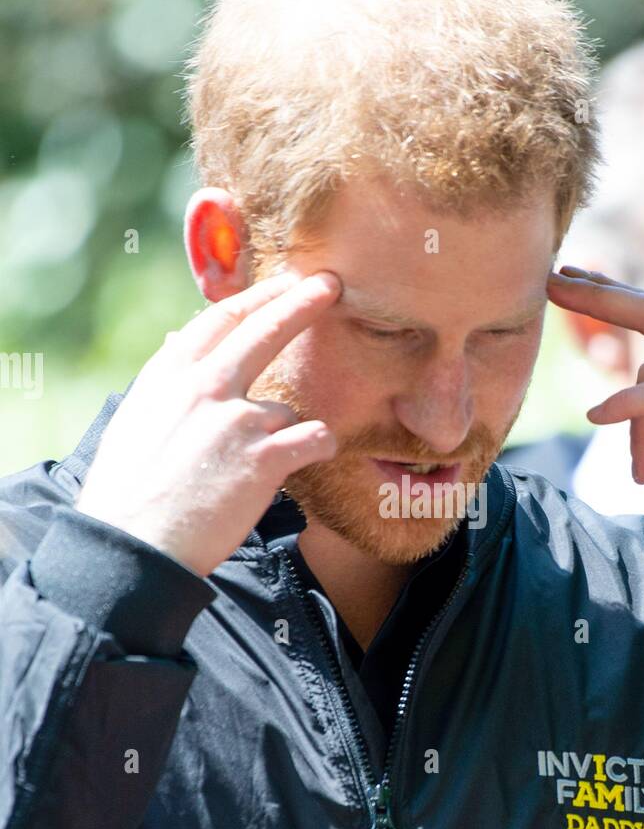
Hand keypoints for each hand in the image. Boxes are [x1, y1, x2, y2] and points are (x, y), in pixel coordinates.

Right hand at [75, 270, 341, 577]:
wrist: (135, 545)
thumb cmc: (128, 492)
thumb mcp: (134, 422)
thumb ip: (165, 381)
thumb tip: (174, 340)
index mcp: (169, 376)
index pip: (219, 320)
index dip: (256, 298)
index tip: (282, 283)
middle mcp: (205, 386)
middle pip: (264, 329)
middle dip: (301, 301)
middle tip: (330, 284)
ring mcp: (237, 419)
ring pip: (286, 407)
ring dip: (282, 433)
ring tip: (252, 471)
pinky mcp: (265, 457)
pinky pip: (315, 437)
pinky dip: (319, 447)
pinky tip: (312, 458)